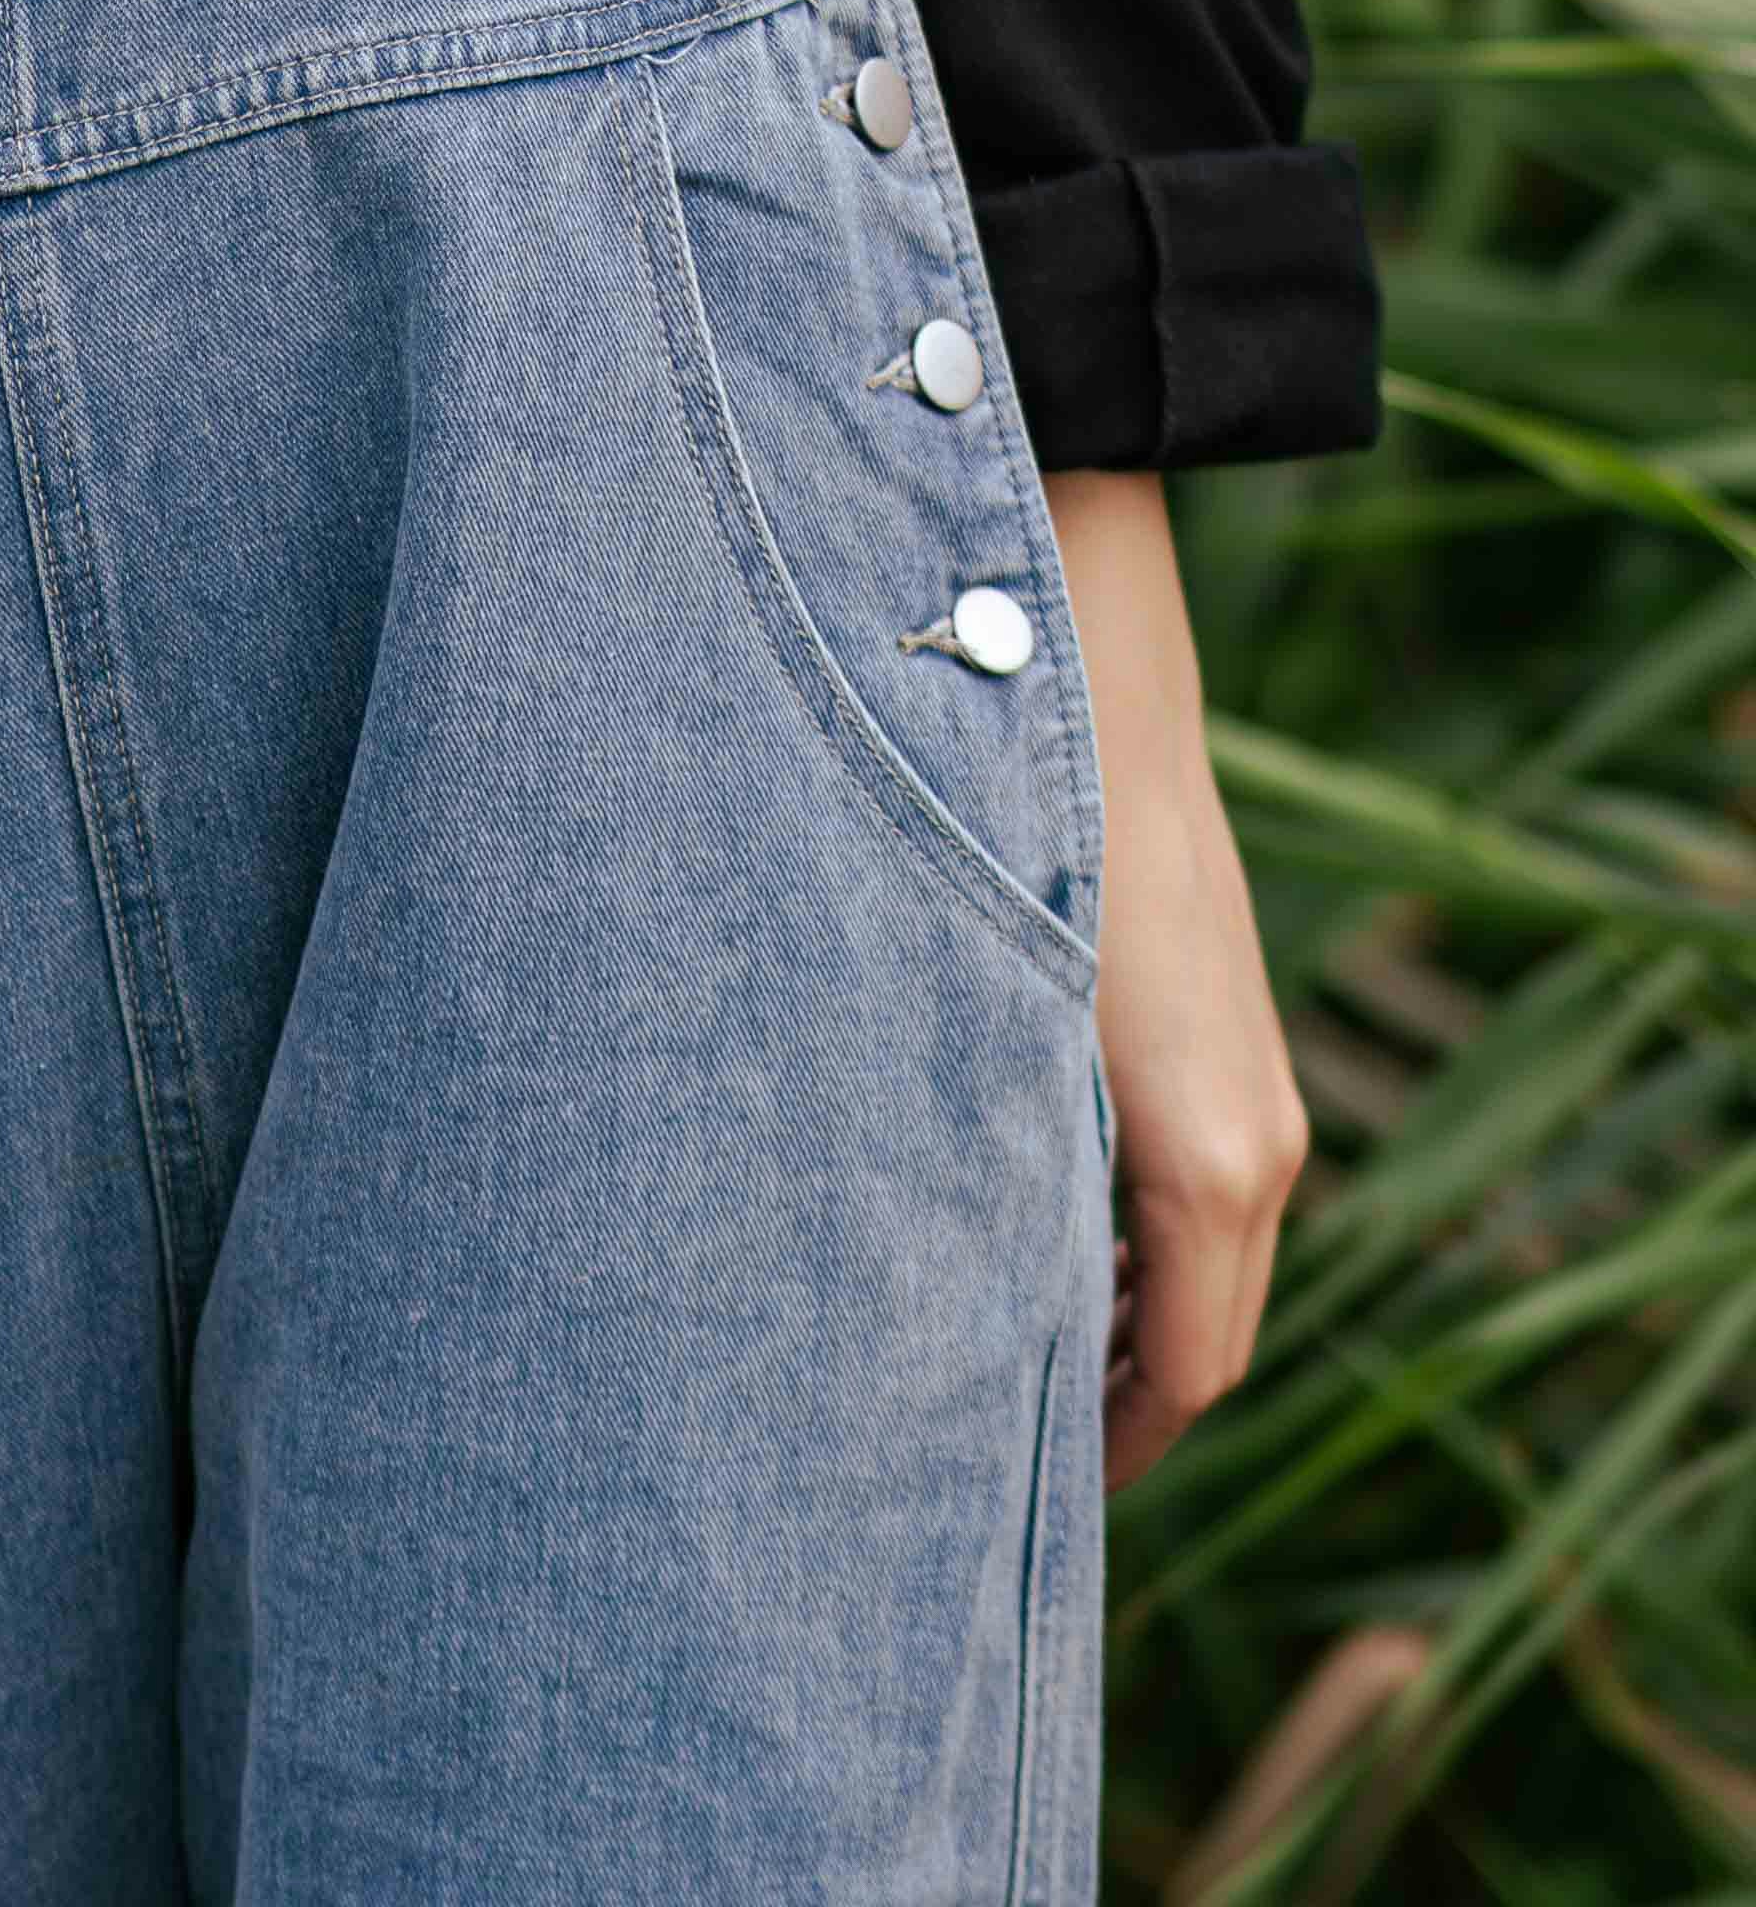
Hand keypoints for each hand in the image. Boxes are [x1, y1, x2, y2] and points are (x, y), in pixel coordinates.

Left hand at [1044, 464, 1310, 1483]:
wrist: (1090, 703)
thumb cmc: (1024, 864)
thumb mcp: (995, 1041)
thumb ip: (992, 1179)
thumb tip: (938, 1295)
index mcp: (1212, 1164)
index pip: (1185, 1376)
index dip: (1109, 1449)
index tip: (1013, 1494)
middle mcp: (1259, 1142)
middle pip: (1206, 1334)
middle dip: (1114, 1396)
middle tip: (991, 1439)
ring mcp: (1258, 1088)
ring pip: (1209, 1262)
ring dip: (1126, 1313)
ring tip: (1003, 1344)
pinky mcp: (1234, 1040)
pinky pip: (1206, 1190)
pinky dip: (1142, 1239)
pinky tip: (1045, 1224)